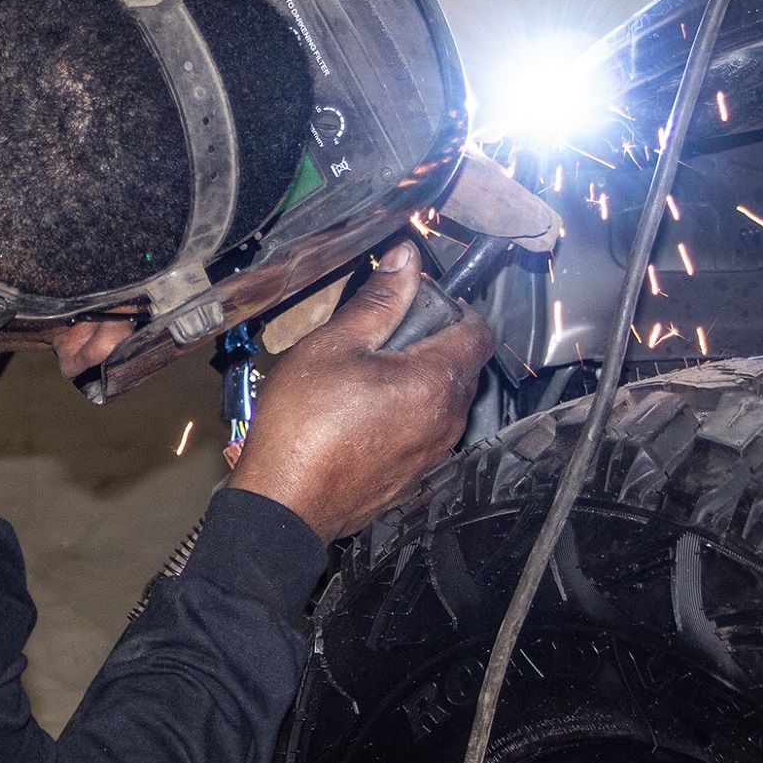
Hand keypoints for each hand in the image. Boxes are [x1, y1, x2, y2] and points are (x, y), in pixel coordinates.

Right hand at [230, 242, 493, 542]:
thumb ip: (378, 301)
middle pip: (462, 366)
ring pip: (443, 401)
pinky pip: (425, 432)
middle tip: (384, 334)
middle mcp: (446, 421)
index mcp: (434, 382)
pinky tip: (362, 413)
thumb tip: (406, 261)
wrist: (286, 502)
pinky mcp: (414, 476)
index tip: (422, 300)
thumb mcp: (334, 345)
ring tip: (367, 374)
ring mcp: (433, 453)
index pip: (477, 331)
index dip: (455, 306)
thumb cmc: (303, 426)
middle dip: (433, 341)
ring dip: (418, 380)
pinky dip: (407, 415)